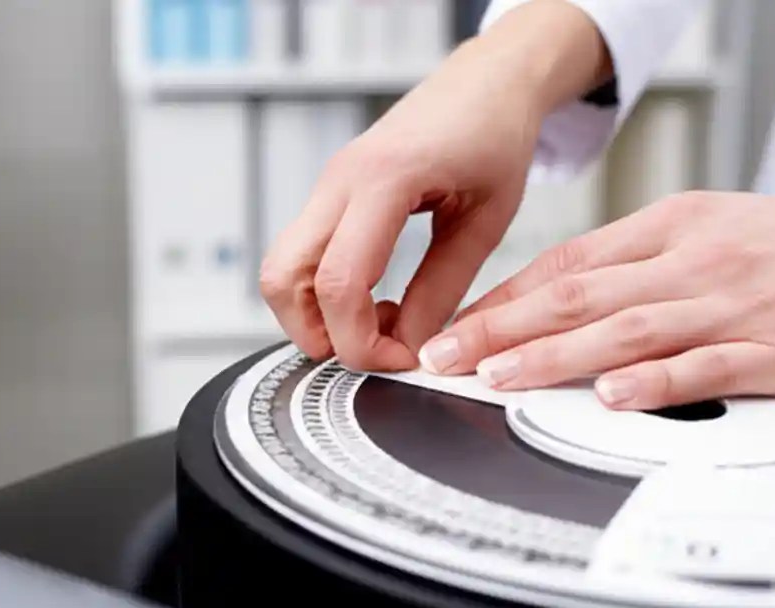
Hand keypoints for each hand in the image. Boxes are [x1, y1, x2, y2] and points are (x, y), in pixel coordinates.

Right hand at [258, 0, 611, 370]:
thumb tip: (413, 347)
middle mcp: (340, 181)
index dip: (360, 340)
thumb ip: (443, 288)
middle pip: (282, 279)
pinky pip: (301, 256)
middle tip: (373, 350)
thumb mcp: (485, 221)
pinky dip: (322, 292)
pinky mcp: (329, 196)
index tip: (400, 359)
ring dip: (313, 315)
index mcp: (383, 180)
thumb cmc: (494, 134)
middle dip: (315, 334)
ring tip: (377, 323)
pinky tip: (373, 298)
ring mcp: (327, 187)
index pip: (339, 282)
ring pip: (280, 271)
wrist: (487, 82)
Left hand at [418, 191, 774, 408]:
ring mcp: (735, 306)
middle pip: (580, 295)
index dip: (504, 297)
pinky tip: (611, 396)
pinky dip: (655, 383)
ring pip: (627, 330)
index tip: (455, 323)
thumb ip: (637, 261)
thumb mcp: (712, 226)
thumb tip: (559, 295)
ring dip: (553, 355)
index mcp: (674, 227)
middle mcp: (695, 262)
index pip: (569, 263)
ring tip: (498, 376)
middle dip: (502, 328)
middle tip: (445, 354)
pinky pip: (706, 367)